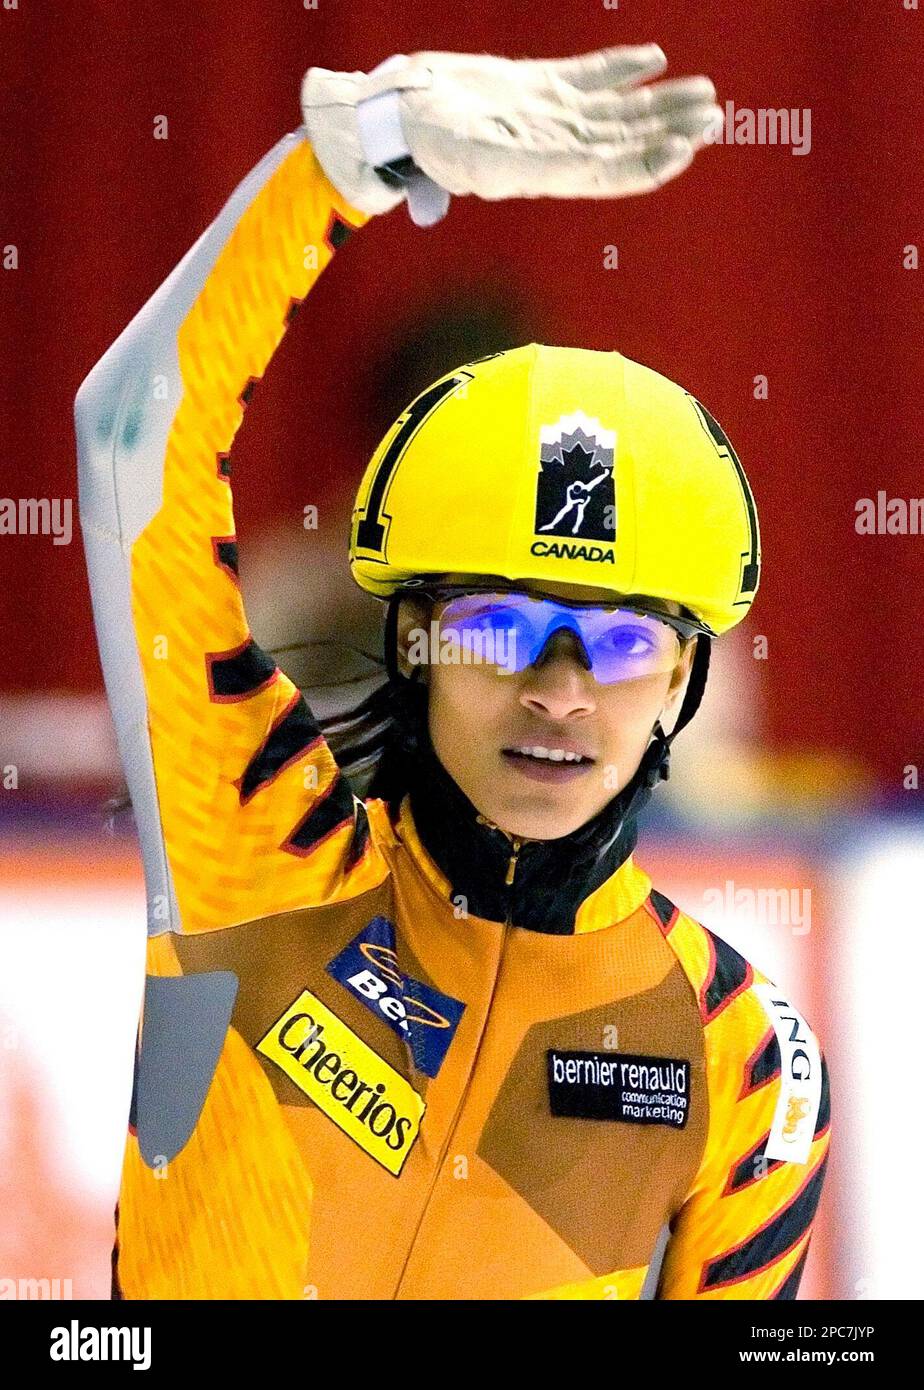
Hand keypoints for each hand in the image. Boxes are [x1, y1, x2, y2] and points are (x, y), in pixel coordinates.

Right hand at [302, 45, 720, 223]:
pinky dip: (622, 69)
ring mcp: (550, 115)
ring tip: (704, 93)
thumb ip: (530, 162)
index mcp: (549, 171)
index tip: (689, 146)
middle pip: (626, 141)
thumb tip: (580, 166)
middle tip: (713, 113)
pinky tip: (654, 59)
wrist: (395, 114)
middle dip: (671, 129)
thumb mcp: (482, 157)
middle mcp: (557, 147)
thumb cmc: (431, 143)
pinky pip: (589, 77)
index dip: (653, 161)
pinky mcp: (537, 86)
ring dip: (660, 104)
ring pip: (617, 111)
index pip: (614, 172)